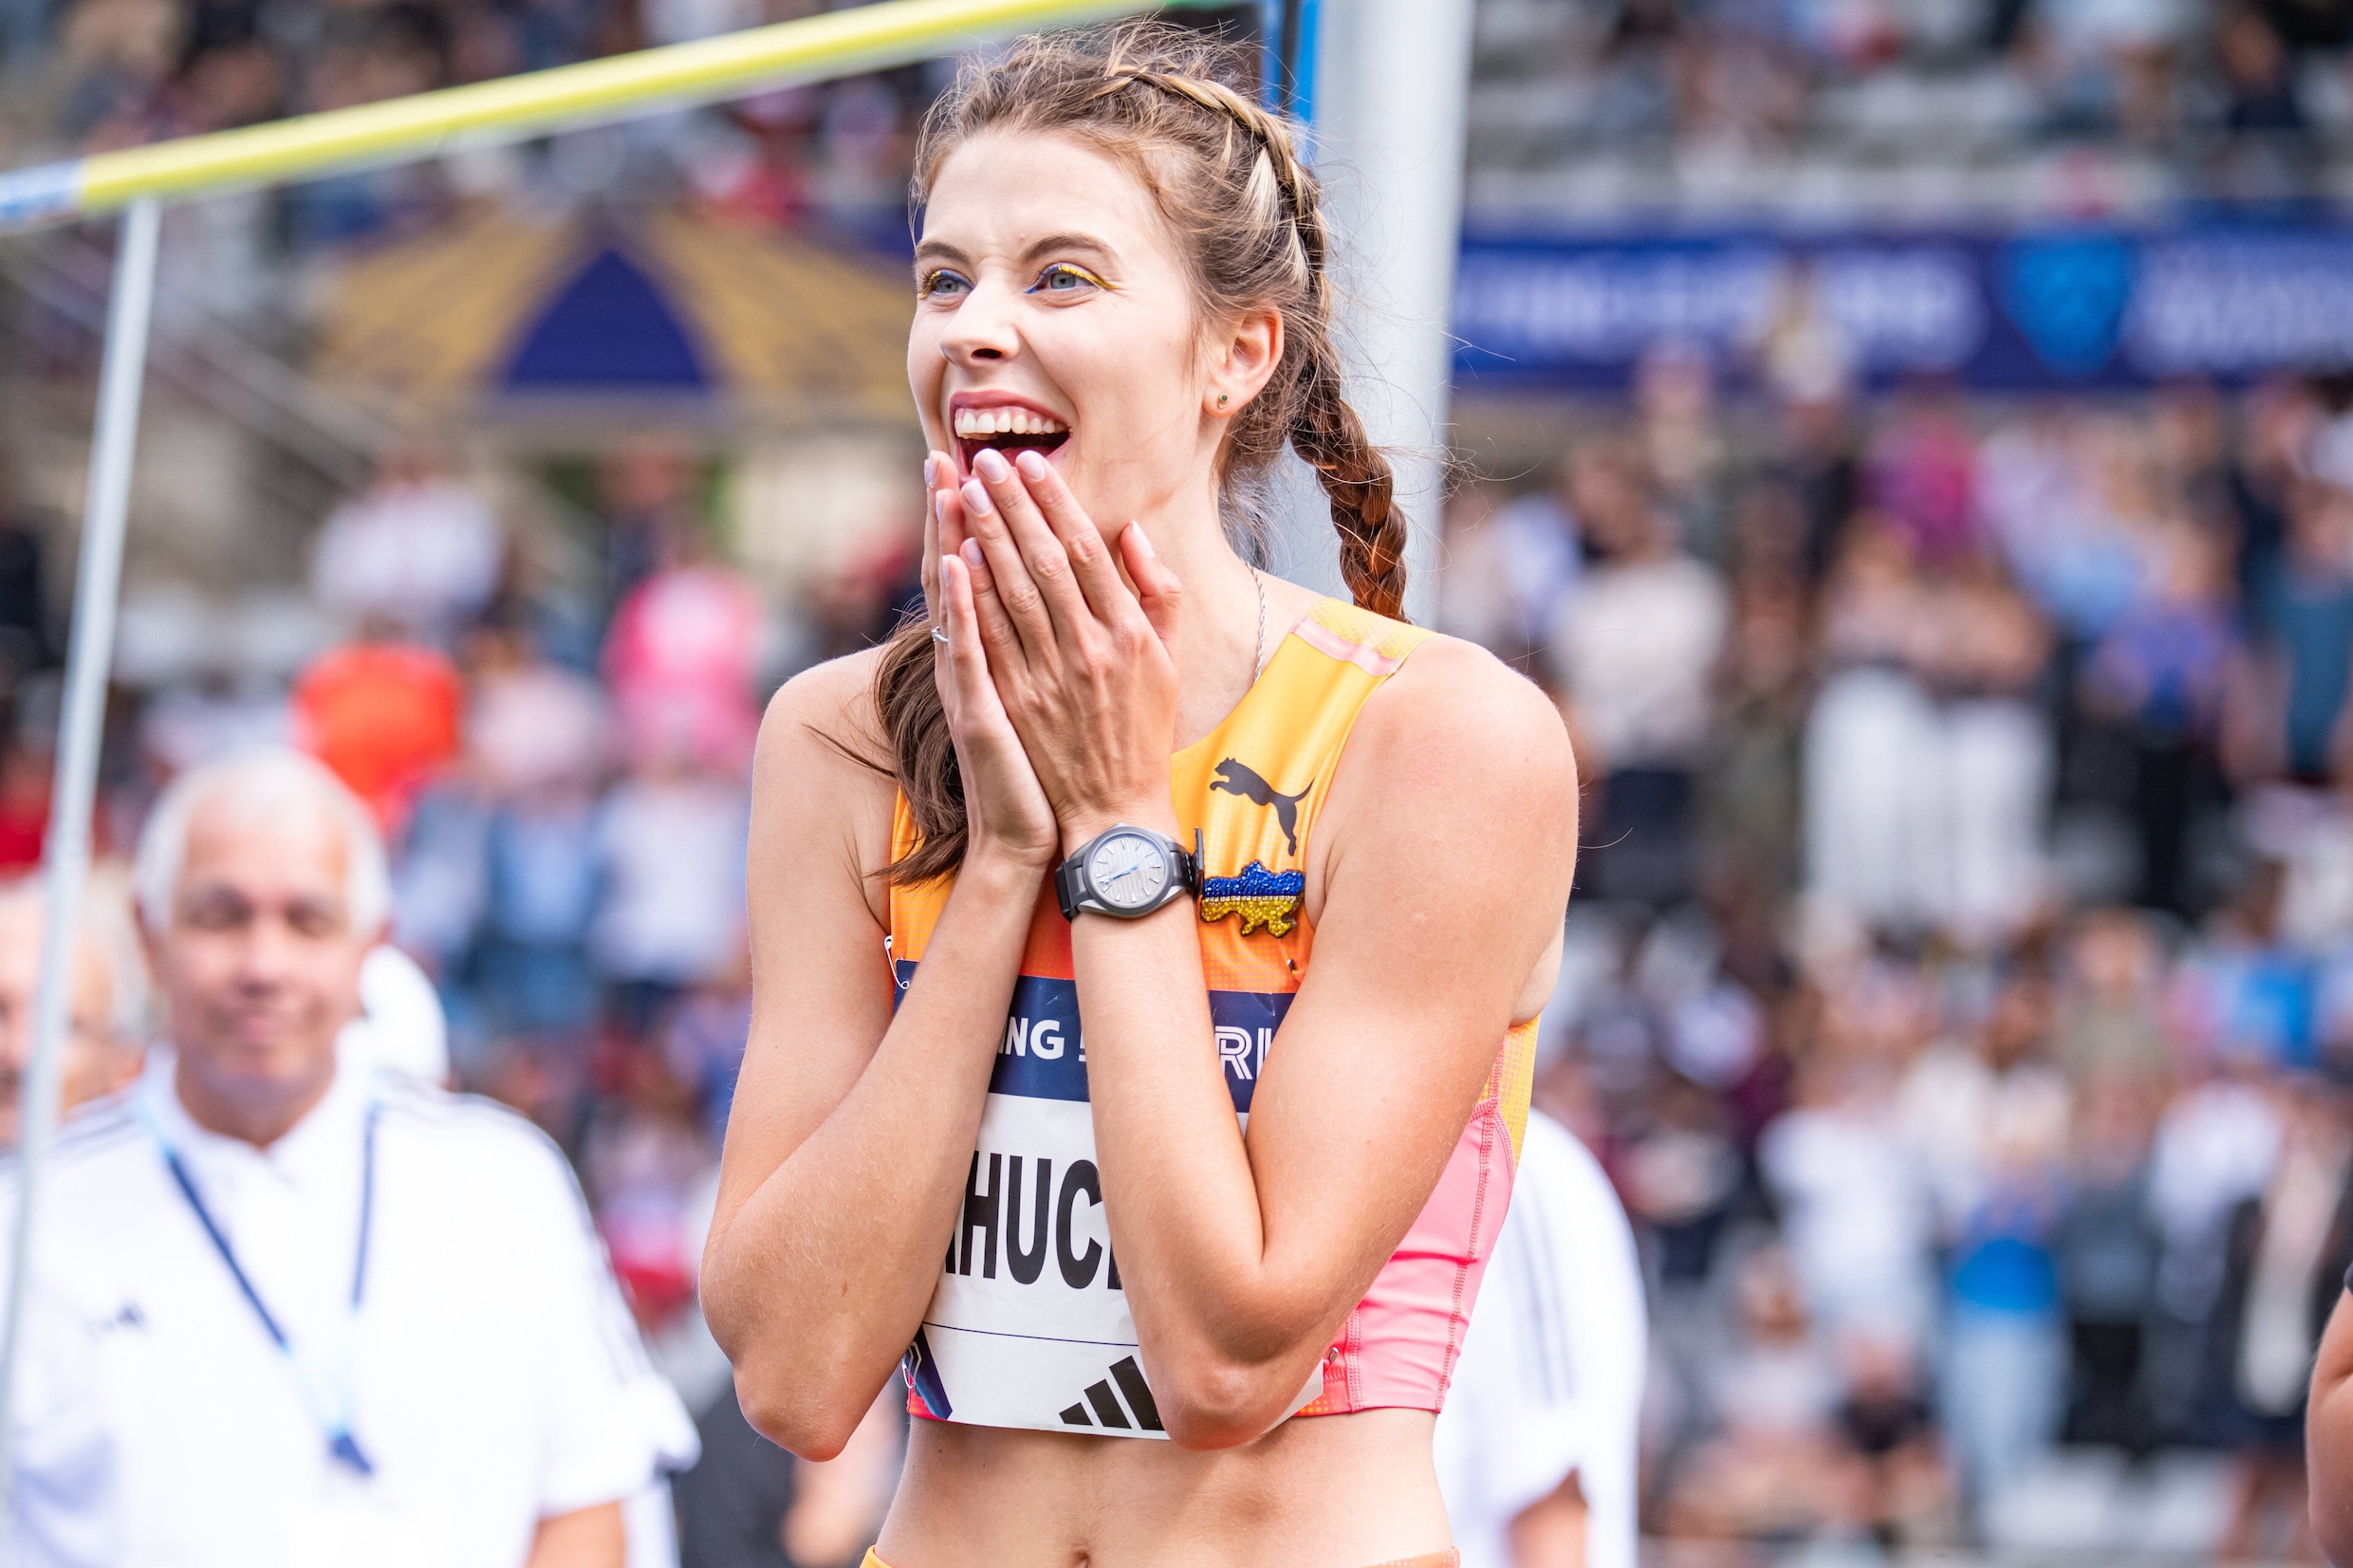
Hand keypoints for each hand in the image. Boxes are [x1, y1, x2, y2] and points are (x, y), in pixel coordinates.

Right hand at [923, 454, 1058, 870]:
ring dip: (951, 537)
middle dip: (957, 512)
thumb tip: (1066, 581)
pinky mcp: (981, 710)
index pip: (987, 570)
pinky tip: (958, 560)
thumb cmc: (1062, 764)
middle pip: (962, 571)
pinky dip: (961, 602)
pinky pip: (968, 646)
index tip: (982, 463)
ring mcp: (974, 683)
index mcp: (1001, 651)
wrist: (1052, 835)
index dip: (980, 518)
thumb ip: (1062, 633)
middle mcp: (978, 660)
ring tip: (947, 484)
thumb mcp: (1060, 690)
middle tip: (949, 454)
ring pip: (958, 598)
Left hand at [954, 446, 1181, 848]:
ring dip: (985, 537)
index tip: (1030, 463)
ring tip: (961, 491)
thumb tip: (1130, 532)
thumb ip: (1157, 593)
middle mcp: (1090, 650)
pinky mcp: (1017, 703)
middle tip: (983, 460)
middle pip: (1043, 561)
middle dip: (1011, 506)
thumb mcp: (1168, 660)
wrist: (1114, 811)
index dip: (1055, 502)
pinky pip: (991, 639)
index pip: (1085, 551)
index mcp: (1130, 633)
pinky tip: (955, 558)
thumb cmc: (1143, 731)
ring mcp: (1050, 678)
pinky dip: (972, 595)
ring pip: (1012, 592)